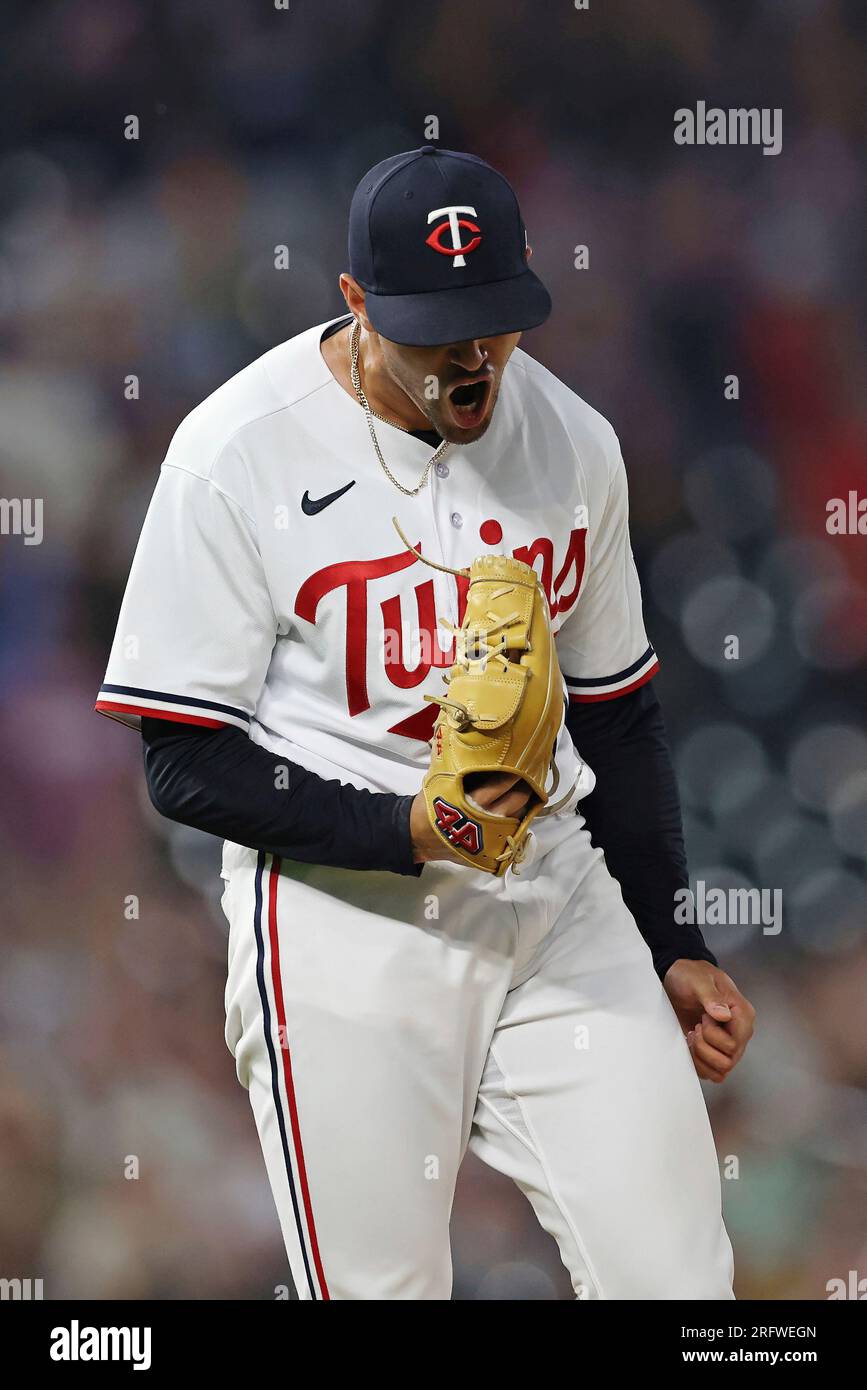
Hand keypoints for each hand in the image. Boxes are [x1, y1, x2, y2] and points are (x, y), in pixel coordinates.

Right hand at [410, 773, 530, 863]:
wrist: (417, 837)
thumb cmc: (429, 806)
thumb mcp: (439, 781)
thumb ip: (458, 767)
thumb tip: (474, 746)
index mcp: (471, 803)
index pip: (499, 785)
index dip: (512, 773)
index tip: (519, 762)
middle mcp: (485, 821)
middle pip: (515, 802)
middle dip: (524, 787)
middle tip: (526, 776)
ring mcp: (490, 839)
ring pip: (518, 817)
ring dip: (522, 804)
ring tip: (523, 792)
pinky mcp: (491, 851)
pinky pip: (513, 834)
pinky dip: (516, 822)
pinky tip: (515, 811)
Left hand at [663, 959, 755, 1083]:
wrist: (678, 978)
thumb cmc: (691, 975)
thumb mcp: (699, 980)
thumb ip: (711, 996)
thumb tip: (723, 1015)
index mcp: (742, 1014)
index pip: (735, 1043)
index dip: (714, 1036)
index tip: (703, 1018)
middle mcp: (738, 1032)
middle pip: (728, 1060)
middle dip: (705, 1046)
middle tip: (696, 1027)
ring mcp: (727, 1044)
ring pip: (721, 1070)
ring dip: (701, 1057)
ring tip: (693, 1036)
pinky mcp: (714, 1050)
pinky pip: (712, 1072)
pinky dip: (698, 1064)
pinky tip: (689, 1045)